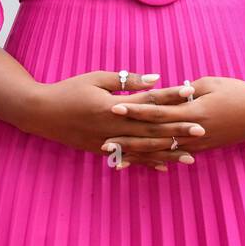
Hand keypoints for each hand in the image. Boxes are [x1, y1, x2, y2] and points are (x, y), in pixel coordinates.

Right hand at [22, 70, 205, 170]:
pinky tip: (165, 167)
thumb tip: (155, 79)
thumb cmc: (70, 90)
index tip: (191, 94)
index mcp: (114, 106)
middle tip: (202, 129)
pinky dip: (148, 163)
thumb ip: (127, 81)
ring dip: (169, 152)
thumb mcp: (97, 78)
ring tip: (191, 156)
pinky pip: (131, 159)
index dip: (171, 97)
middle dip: (178, 130)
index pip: (149, 101)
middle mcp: (114, 127)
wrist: (43, 113)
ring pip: (145, 149)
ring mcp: (109, 142)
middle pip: (152, 129)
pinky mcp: (104, 151)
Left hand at [104, 75, 244, 166]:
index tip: (114, 108)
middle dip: (128, 138)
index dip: (135, 110)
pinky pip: (175, 156)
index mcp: (193, 111)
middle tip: (104, 140)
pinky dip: (157, 161)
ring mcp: (197, 143)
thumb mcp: (210, 84)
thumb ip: (184, 91)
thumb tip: (162, 92)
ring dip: (138, 155)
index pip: (158, 111)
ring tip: (115, 158)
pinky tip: (142, 166)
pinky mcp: (201, 149)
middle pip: (155, 136)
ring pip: (162, 151)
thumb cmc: (236, 91)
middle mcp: (193, 131)